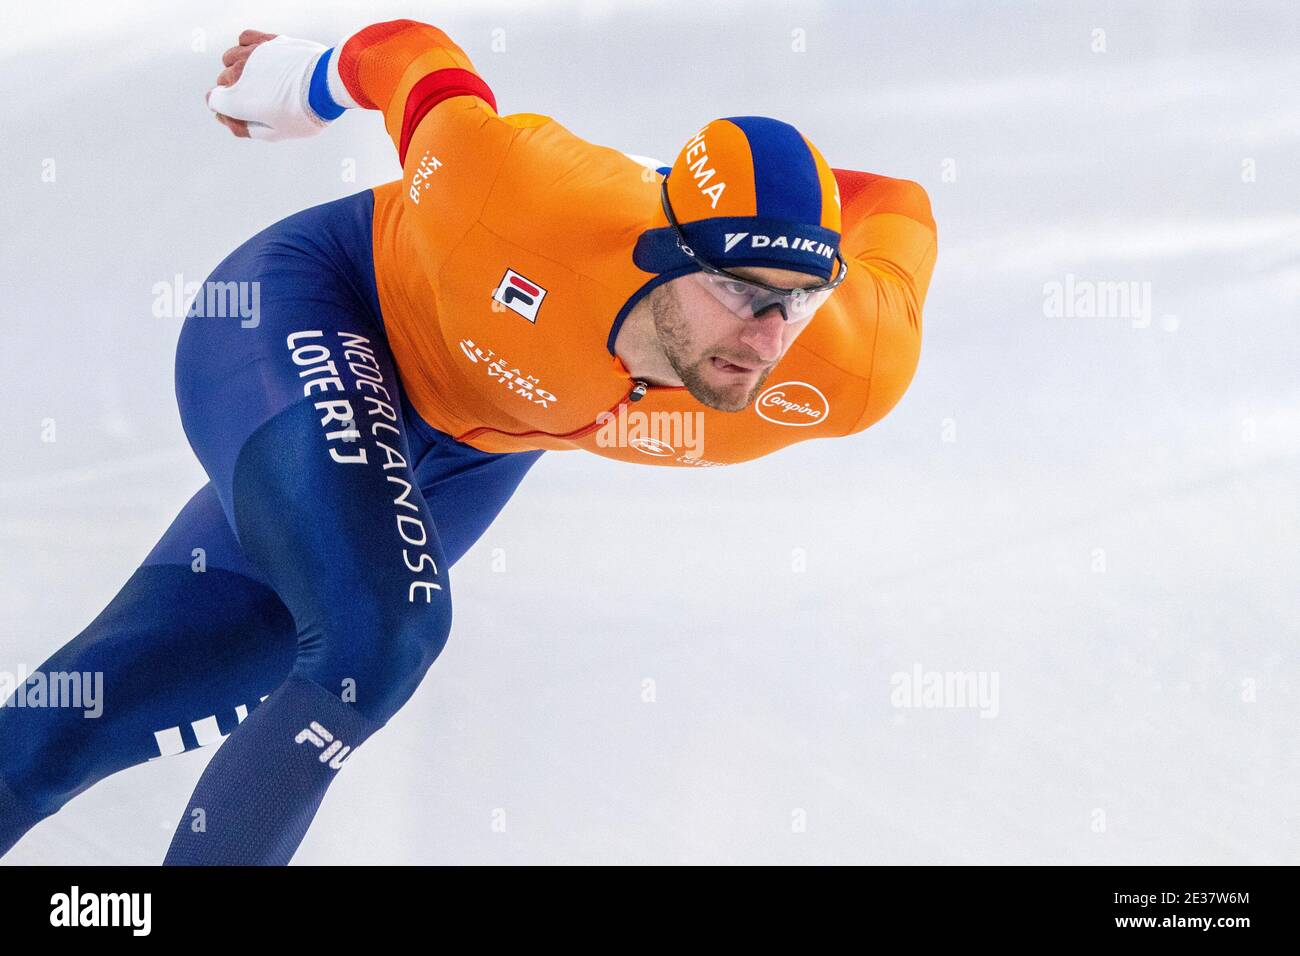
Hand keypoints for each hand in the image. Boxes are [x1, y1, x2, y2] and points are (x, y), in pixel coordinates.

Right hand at [206, 31, 332, 140]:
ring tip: (260, 79)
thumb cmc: (304, 113)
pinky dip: (246, 47)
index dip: (227, 111)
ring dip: (238, 69)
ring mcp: (251, 54)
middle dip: (236, 92)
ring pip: (230, 59)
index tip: (243, 116)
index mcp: (237, 99)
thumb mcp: (277, 133)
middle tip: (261, 102)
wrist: (327, 84)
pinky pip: (244, 39)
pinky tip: (259, 57)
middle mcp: (237, 74)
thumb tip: (229, 120)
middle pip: (223, 81)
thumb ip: (248, 128)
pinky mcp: (267, 41)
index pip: (214, 101)